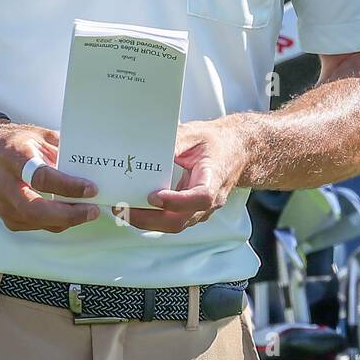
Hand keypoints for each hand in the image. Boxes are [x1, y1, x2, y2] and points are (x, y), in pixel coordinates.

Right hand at [0, 121, 100, 231]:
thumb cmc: (14, 143)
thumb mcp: (39, 136)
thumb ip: (62, 151)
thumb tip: (89, 167)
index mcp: (14, 159)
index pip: (41, 178)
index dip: (67, 186)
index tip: (91, 188)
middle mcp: (5, 186)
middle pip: (36, 210)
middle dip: (68, 214)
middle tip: (92, 210)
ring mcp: (4, 206)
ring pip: (39, 221)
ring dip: (67, 219)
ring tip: (88, 211)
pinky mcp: (8, 219)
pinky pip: (37, 225)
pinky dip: (57, 221)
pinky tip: (71, 213)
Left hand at [120, 117, 244, 233]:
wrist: (236, 151)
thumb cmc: (217, 142)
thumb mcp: (195, 134)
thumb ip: (175, 141)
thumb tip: (150, 149)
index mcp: (214, 179)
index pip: (200, 198)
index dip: (177, 201)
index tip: (154, 196)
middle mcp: (209, 201)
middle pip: (181, 220)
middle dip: (149, 219)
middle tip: (124, 210)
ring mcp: (201, 210)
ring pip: (174, 224)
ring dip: (147, 221)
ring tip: (123, 210)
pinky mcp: (191, 211)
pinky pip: (172, 220)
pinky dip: (152, 218)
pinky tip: (135, 209)